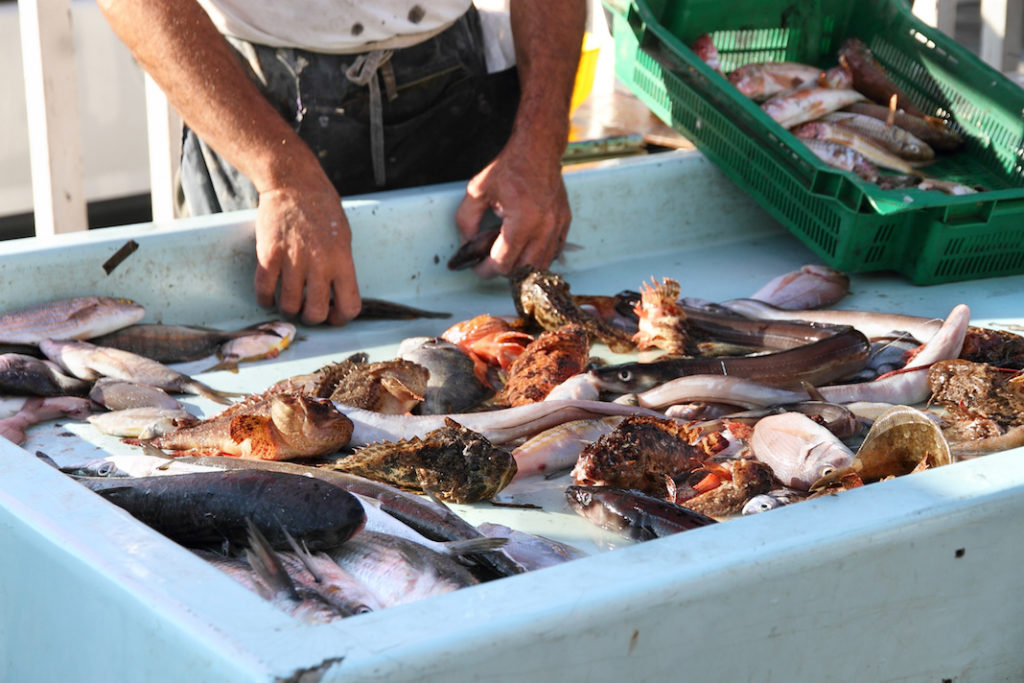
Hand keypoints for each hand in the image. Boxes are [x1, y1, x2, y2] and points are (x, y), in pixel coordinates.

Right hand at [253, 180, 361, 325]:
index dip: (341, 318)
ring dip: (289, 310)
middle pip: (316, 312)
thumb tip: (336, 294)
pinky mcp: (268, 254)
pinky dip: (265, 299)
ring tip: (289, 301)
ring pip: (289, 306)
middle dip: (312, 318)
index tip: (334, 316)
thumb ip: (340, 266)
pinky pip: (264, 290)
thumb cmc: (322, 209)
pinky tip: (269, 295)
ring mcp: (292, 260)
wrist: (294, 183)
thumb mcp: (343, 237)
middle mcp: (319, 264)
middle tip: (307, 310)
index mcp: (342, 260)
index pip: (349, 305)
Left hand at [455, 140, 570, 278]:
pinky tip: (526, 248)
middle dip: (503, 271)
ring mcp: (557, 226)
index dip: (486, 270)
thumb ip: (466, 220)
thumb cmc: (510, 166)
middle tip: (490, 263)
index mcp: (522, 221)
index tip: (478, 267)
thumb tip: (466, 243)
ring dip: (522, 267)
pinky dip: (539, 256)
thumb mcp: (477, 191)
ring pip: (541, 265)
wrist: (538, 148)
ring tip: (507, 257)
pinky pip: (554, 252)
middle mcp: (544, 227)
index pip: (503, 263)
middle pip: (523, 270)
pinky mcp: (565, 222)